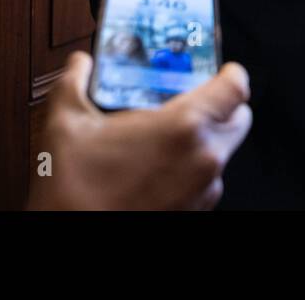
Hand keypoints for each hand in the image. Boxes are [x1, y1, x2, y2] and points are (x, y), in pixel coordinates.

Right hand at [26, 51, 252, 209]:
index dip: (231, 73)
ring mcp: (203, 190)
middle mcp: (204, 159)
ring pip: (223, 153)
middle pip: (238, 120)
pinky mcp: (196, 213)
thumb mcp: (65, 126)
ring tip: (164, 139)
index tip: (220, 69)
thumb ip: (74, 83)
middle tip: (191, 101)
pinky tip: (156, 169)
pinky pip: (207, 182)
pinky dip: (191, 171)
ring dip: (204, 142)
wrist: (71, 241)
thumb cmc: (74, 193)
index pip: (237, 88)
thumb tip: (79, 64)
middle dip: (222, 108)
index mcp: (184, 127)